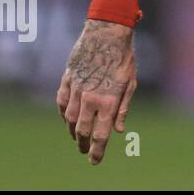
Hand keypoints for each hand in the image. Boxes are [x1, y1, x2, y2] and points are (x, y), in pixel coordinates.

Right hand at [56, 18, 136, 165]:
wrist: (106, 33)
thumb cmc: (123, 57)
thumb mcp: (131, 83)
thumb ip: (123, 108)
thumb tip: (118, 130)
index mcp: (109, 101)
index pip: (101, 135)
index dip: (97, 151)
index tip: (94, 162)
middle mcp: (90, 98)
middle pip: (83, 130)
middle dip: (84, 144)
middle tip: (85, 151)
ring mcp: (76, 89)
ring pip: (70, 119)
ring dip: (73, 131)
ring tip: (78, 137)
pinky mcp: (67, 80)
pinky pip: (62, 102)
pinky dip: (64, 113)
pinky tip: (68, 118)